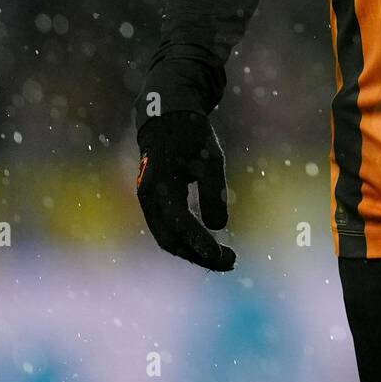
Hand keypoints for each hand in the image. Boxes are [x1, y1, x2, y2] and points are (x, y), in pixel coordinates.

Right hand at [136, 111, 235, 270]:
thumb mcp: (210, 157)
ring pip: (168, 239)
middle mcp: (149, 199)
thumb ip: (213, 191)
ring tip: (225, 259)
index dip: (200, 241)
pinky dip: (188, 242)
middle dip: (199, 255)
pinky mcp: (155, 205)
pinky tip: (210, 247)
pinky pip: (168, 231)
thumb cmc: (191, 136)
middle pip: (170, 240)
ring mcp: (149, 204)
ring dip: (194, 253)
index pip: (179, 222)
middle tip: (231, 261)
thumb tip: (217, 227)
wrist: (166, 120)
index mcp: (160, 184)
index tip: (221, 255)